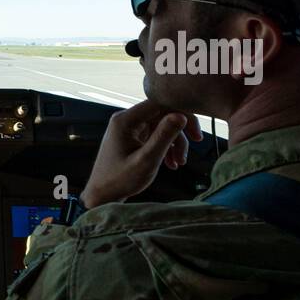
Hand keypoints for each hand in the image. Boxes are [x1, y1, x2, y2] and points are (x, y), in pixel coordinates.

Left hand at [80, 100, 201, 207]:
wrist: (102, 196)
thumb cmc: (119, 181)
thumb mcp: (146, 160)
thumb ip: (163, 137)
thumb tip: (181, 115)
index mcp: (125, 120)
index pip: (160, 102)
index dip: (182, 112)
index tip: (195, 131)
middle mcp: (126, 119)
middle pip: (163, 112)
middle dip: (180, 129)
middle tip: (197, 142)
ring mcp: (129, 128)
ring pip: (162, 125)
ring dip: (175, 142)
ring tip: (180, 163)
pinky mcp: (132, 137)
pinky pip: (155, 134)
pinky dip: (166, 147)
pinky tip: (172, 164)